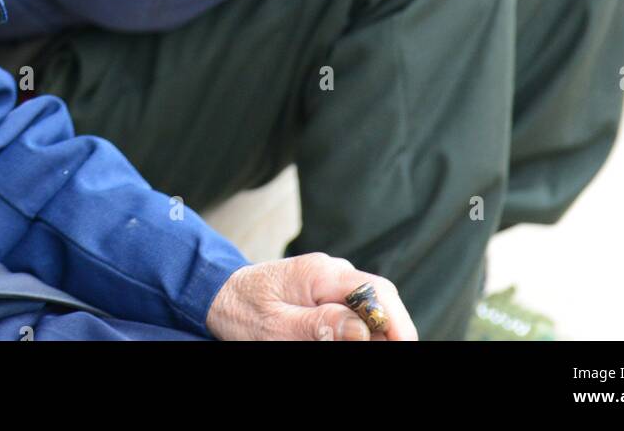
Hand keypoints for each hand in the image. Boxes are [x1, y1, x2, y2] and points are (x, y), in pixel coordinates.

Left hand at [205, 253, 416, 341]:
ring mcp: (328, 279)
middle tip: (395, 353)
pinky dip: (360, 328)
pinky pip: (353, 307)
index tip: (405, 347)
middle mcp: (330, 270)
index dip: (397, 322)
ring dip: (377, 330)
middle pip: (379, 297)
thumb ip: (319, 325)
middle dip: (392, 329)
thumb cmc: (241, 310)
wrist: (218, 293)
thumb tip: (362, 329)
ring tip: (376, 348)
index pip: (376, 291)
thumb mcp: (276, 326)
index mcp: (321, 273)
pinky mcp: (323, 290)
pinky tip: (356, 340)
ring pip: (369, 304)